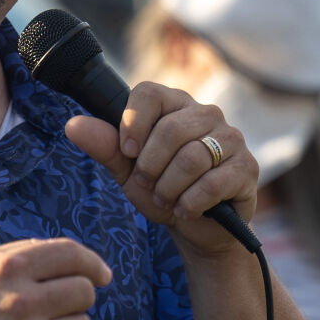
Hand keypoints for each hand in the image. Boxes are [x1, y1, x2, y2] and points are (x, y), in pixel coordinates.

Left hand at [64, 82, 255, 258]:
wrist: (195, 226)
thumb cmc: (160, 189)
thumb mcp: (126, 169)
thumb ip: (104, 146)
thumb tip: (73, 124)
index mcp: (174, 104)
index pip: (148, 93)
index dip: (132, 124)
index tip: (127, 153)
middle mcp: (206, 114)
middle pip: (169, 130)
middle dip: (149, 167)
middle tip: (149, 184)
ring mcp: (231, 139)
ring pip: (191, 159)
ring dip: (169, 188)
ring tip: (166, 199)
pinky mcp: (246, 167)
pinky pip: (211, 183)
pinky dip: (190, 203)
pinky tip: (185, 210)